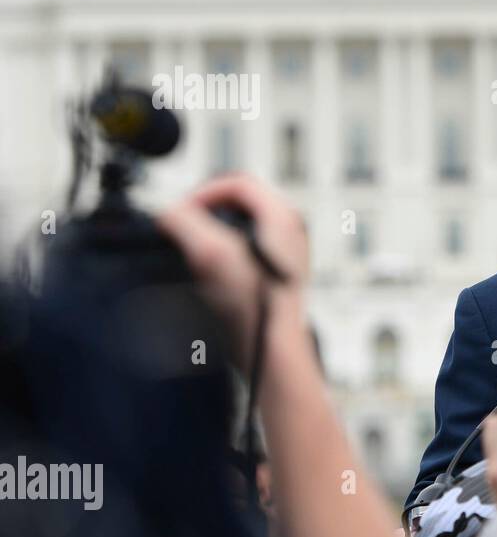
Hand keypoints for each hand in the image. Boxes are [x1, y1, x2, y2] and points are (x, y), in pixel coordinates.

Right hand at [156, 173, 309, 368]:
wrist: (271, 355)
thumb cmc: (255, 310)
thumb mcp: (211, 254)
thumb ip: (185, 222)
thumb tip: (168, 213)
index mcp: (282, 217)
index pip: (237, 182)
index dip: (202, 192)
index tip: (180, 212)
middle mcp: (288, 233)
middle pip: (237, 203)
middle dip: (203, 213)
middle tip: (181, 229)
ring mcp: (283, 256)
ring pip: (237, 229)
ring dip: (208, 236)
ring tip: (190, 254)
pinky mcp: (273, 278)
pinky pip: (240, 253)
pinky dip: (218, 257)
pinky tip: (205, 276)